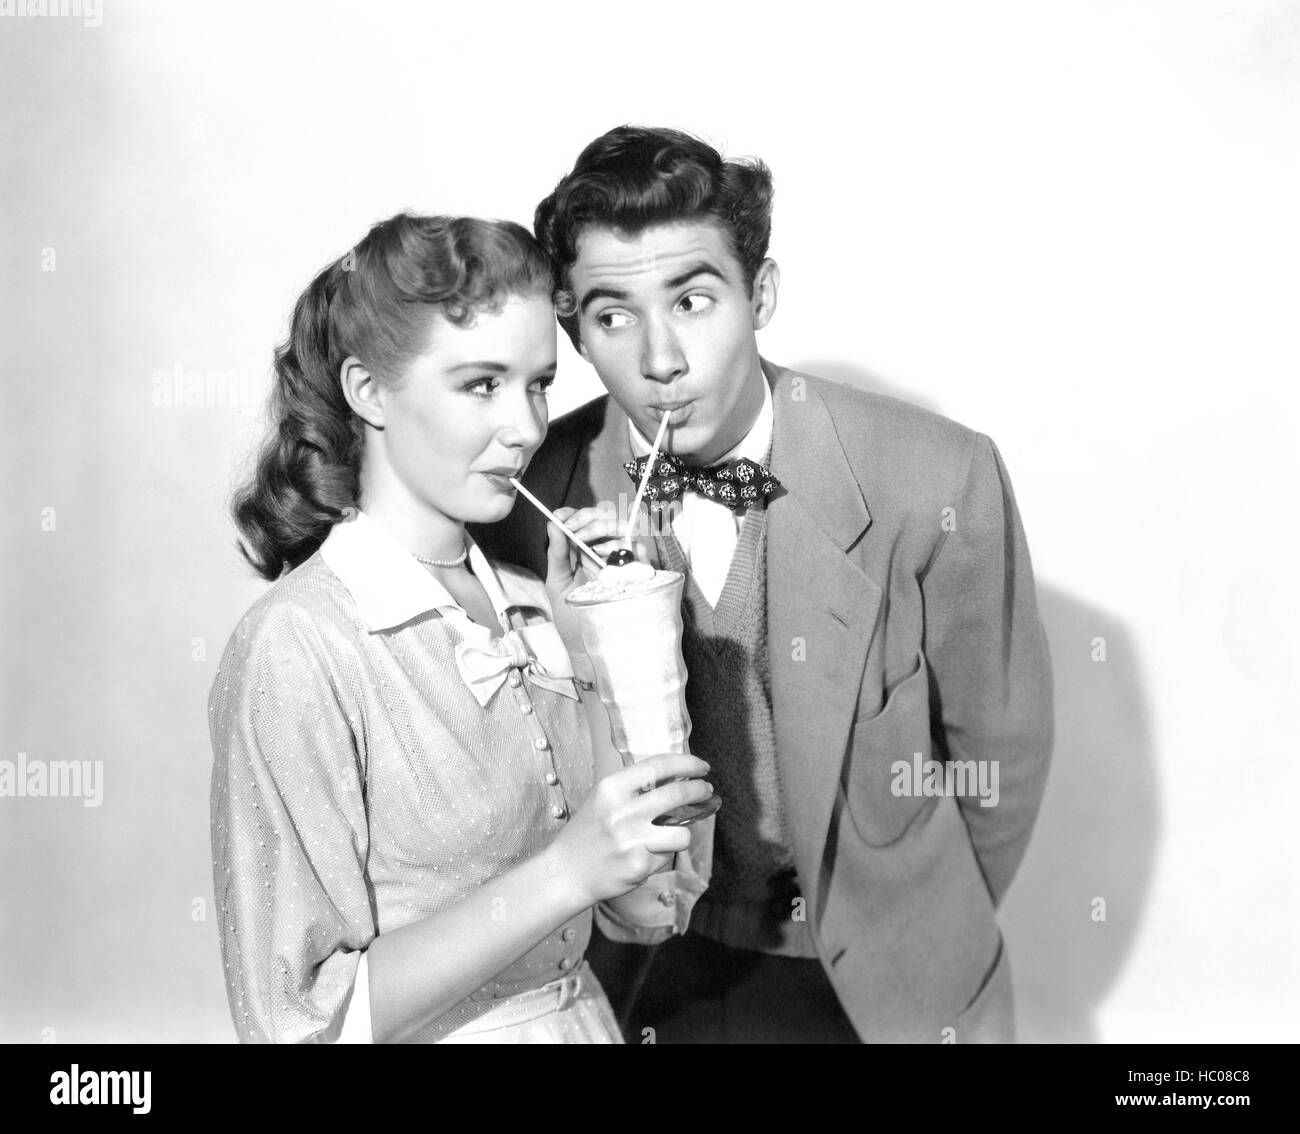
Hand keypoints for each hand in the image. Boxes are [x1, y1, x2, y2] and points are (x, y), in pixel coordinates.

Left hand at [543, 506, 651, 665]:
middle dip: (590, 520)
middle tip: (576, 533)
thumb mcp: (557, 583)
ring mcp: (620, 561)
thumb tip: (552, 523)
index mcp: (582, 548)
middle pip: (605, 517)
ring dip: (607, 532)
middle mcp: (603, 550)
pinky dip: (626, 548)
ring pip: (622, 529)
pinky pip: (639, 551)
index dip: (574, 513)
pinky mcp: (637, 573)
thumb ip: (556, 553)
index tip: (562, 518)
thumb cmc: (571, 616)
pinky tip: (611, 558)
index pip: (583, 518)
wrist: (587, 645)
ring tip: (593, 550)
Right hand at [543, 754, 713, 905]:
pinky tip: (642, 856)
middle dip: (699, 791)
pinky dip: (660, 856)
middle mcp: (622, 811)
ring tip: (671, 834)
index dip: (687, 764)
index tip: (702, 767)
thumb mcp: (604, 799)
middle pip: (677, 794)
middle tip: (706, 790)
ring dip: (682, 833)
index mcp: (612, 787)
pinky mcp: (638, 865)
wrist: (566, 872)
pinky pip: (666, 857)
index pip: (659, 765)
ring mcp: (631, 840)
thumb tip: (678, 777)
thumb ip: (636, 787)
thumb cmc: (588, 832)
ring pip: (682, 832)